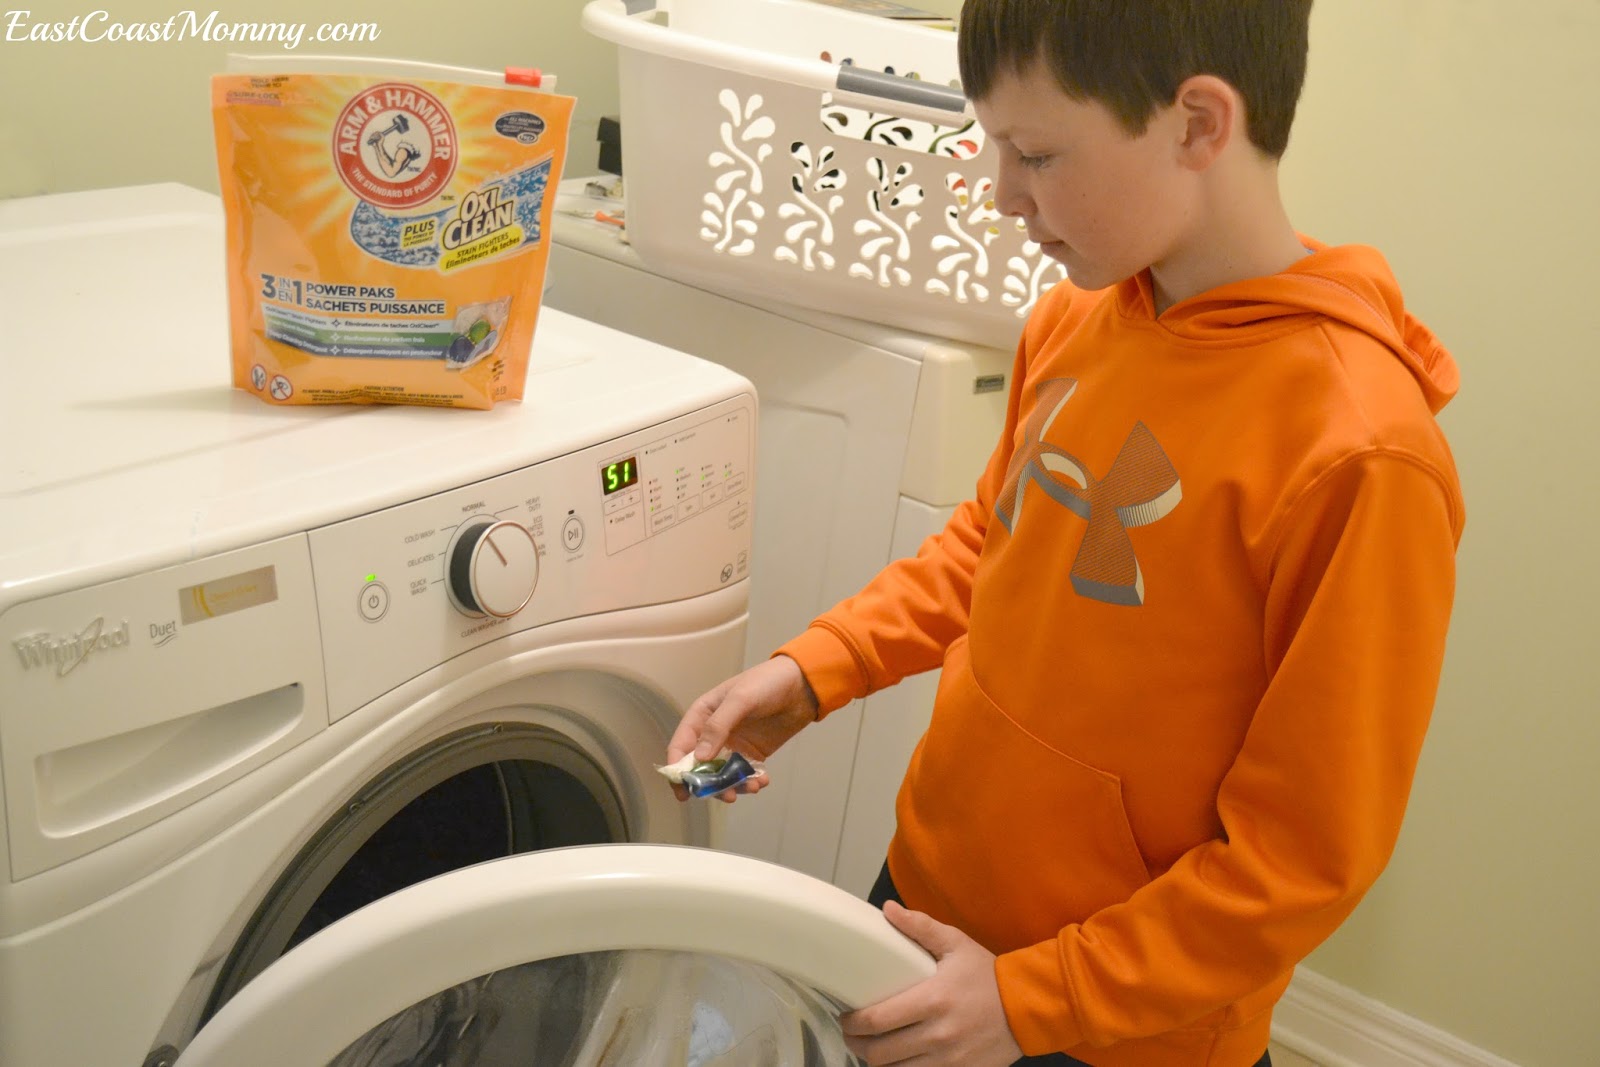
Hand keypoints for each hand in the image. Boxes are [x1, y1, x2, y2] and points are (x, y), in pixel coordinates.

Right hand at [666, 655, 817, 801]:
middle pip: (700, 767)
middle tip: (725, 796)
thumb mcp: (740, 700)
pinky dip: (750, 782)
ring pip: (722, 775)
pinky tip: (762, 781)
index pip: (681, 745)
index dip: (677, 769)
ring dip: (733, 786)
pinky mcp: (752, 754)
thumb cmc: (767, 683)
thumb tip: (698, 758)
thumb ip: (718, 726)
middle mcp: (713, 733)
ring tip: (751, 788)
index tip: (683, 791)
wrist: (802, 685)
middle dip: (709, 785)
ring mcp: (733, 745)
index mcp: (702, 715)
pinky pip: (744, 775)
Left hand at [839, 901, 1024, 1065]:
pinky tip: (897, 1061)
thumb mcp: (955, 944)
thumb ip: (920, 927)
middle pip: (880, 1053)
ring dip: (876, 1062)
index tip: (845, 1016)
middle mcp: (938, 1035)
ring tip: (871, 1048)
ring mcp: (948, 1060)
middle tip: (853, 1033)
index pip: (878, 1020)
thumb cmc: (987, 975)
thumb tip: (888, 909)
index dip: (853, 1023)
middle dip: (858, 1044)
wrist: (1028, 1007)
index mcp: (932, 999)